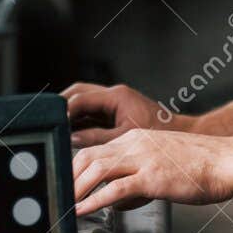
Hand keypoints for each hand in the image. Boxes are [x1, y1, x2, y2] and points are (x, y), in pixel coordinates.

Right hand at [60, 82, 192, 145]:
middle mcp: (114, 95)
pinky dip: (81, 122)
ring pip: (84, 102)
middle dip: (62, 106)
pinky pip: (92, 114)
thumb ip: (97, 139)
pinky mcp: (117, 113)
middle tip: (48, 121)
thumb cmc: (161, 136)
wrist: (183, 137)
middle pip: (78, 93)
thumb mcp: (126, 139)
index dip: (64, 109)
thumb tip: (73, 139)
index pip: (81, 97)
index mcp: (117, 96)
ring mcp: (115, 104)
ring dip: (70, 114)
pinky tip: (73, 136)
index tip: (52, 121)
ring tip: (57, 129)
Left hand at [73, 129, 232, 214]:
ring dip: (74, 189)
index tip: (62, 185)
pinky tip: (83, 210)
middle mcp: (135, 144)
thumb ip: (136, 177)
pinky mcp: (153, 177)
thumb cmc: (201, 167)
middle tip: (55, 197)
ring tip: (63, 205)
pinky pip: (115, 188)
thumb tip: (116, 201)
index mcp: (135, 139)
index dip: (72, 169)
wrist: (228, 162)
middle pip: (87, 156)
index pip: (92, 150)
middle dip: (66, 178)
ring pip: (96, 169)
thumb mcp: (161, 163)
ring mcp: (143, 159)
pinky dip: (94, 201)